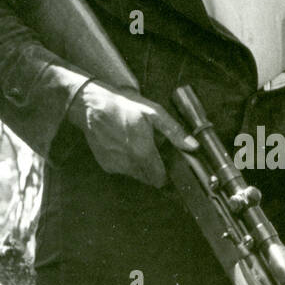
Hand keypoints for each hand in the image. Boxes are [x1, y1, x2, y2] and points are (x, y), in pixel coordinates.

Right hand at [69, 79, 196, 186]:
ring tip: (137, 144)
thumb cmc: (124, 106)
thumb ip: (174, 132)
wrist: (91, 105)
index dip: (166, 174)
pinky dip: (126, 162)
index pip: (160, 179)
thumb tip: (193, 147)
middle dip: (154, 169)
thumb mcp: (154, 112)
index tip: (168, 165)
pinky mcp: (106, 165)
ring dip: (140, 165)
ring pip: (136, 174)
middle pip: (149, 178)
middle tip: (153, 150)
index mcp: (143, 152)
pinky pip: (122, 169)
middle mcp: (129, 164)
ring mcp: (116, 166)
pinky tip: (124, 145)